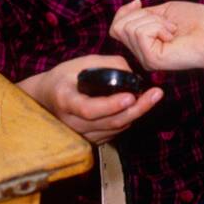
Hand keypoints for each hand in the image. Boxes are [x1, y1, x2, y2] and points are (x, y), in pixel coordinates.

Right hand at [37, 54, 162, 146]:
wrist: (47, 98)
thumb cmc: (65, 77)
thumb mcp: (81, 63)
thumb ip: (107, 65)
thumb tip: (132, 74)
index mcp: (65, 100)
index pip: (88, 109)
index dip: (110, 105)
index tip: (130, 96)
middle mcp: (72, 122)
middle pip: (109, 122)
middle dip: (136, 109)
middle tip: (155, 94)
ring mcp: (80, 134)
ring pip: (115, 129)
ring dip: (137, 114)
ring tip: (153, 97)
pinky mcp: (90, 140)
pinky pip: (114, 132)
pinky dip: (128, 119)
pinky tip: (138, 106)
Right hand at [111, 0, 203, 74]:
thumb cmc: (198, 23)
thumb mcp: (165, 11)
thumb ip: (144, 13)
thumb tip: (130, 8)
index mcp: (145, 43)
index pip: (116, 27)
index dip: (123, 11)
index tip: (138, 2)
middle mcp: (143, 53)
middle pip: (119, 26)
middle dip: (144, 15)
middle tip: (168, 23)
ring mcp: (146, 58)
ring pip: (128, 28)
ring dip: (154, 20)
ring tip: (172, 29)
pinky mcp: (151, 60)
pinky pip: (140, 33)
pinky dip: (157, 26)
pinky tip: (172, 35)